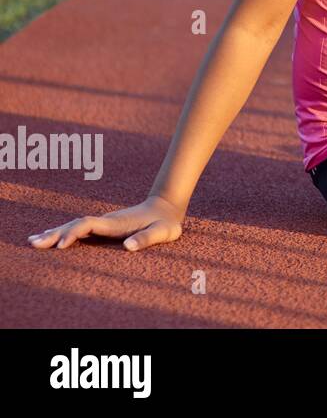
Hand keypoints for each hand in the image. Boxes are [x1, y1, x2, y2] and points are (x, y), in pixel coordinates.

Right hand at [27, 195, 185, 251]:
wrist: (166, 207)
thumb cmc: (165, 223)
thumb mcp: (162, 232)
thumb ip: (147, 238)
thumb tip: (128, 247)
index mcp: (115, 223)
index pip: (88, 225)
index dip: (73, 233)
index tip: (60, 245)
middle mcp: (105, 221)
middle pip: (75, 225)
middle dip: (55, 234)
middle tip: (34, 243)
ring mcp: (103, 223)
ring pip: (74, 226)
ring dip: (55, 233)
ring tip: (33, 241)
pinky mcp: (104, 227)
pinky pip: (79, 229)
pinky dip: (63, 233)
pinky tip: (52, 237)